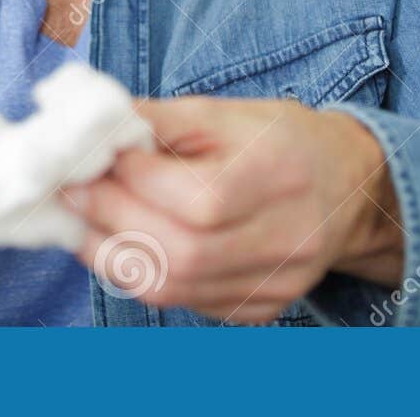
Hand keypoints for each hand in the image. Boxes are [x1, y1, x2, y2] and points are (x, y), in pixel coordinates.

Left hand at [61, 96, 402, 323]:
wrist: (347, 185)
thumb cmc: (277, 139)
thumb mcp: (224, 111)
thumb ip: (159, 120)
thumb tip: (93, 128)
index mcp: (280, 174)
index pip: (200, 197)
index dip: (133, 181)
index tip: (88, 162)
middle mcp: (287, 238)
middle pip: (183, 250)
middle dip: (111, 221)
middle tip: (72, 195)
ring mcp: (276, 283)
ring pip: (177, 287)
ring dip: (114, 256)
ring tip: (82, 224)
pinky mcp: (261, 308)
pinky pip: (187, 303)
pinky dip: (142, 277)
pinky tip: (120, 247)